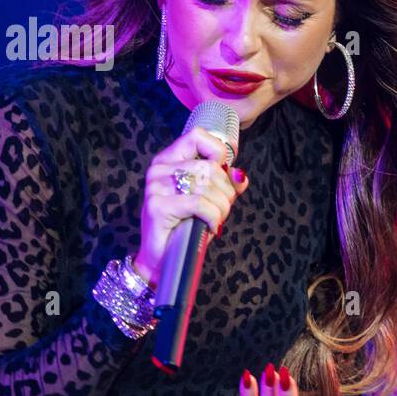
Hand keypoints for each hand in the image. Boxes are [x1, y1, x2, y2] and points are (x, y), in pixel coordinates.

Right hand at [132, 126, 250, 286]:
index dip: (219, 153)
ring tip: (214, 220)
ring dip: (221, 208)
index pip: (198, 136)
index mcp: (169, 159)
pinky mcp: (158, 206)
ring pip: (208, 186)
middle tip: (220, 211)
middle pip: (210, 167)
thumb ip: (226, 183)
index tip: (225, 175)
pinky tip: (210, 227)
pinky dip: (213, 217)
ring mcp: (156, 186)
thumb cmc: (188, 226)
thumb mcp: (211, 199)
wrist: (163, 259)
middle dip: (226, 192)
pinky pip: (200, 204)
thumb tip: (240, 175)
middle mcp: (159, 168)